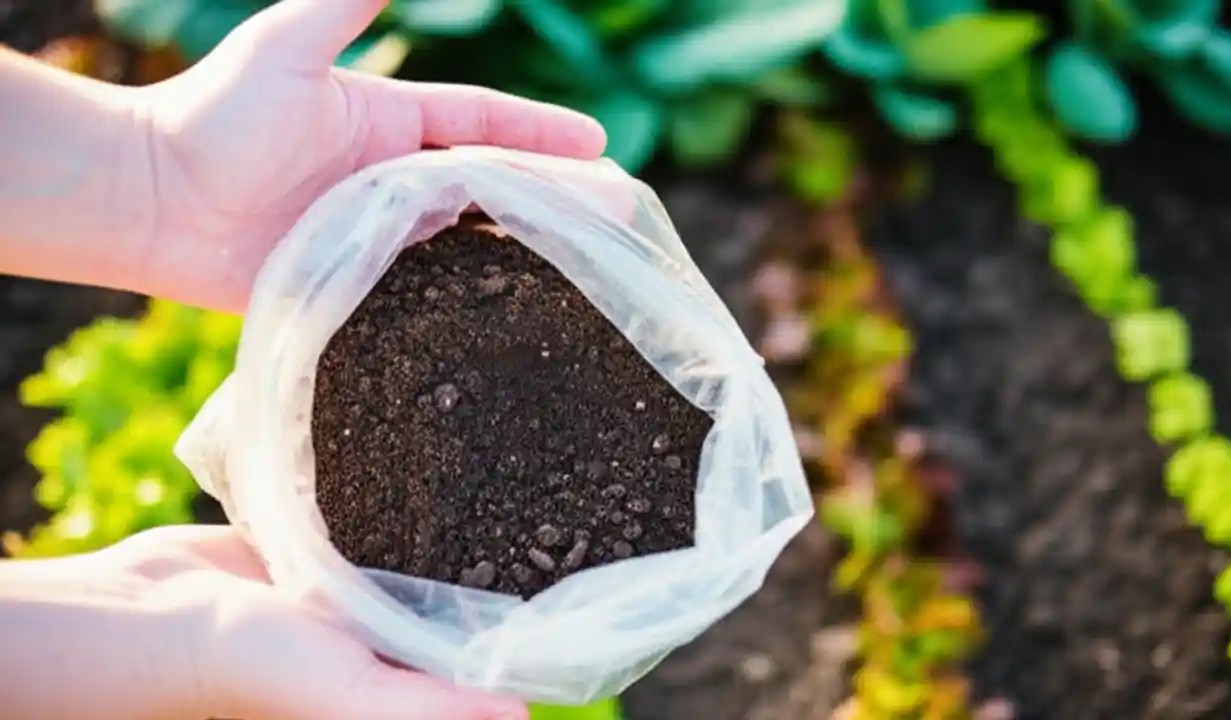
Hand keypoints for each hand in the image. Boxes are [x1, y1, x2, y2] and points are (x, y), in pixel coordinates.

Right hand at [0, 525, 525, 719]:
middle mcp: (383, 640)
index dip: (519, 636)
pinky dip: (402, 505)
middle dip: (498, 572)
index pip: (478, 662)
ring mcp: (354, 594)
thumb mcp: (352, 698)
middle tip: (552, 512)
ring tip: (508, 483)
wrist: (155, 610)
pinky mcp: (325, 552)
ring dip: (453, 533)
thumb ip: (430, 708)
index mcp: (398, 684)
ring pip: (423, 560)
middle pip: (458, 608)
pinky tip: (434, 474)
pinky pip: (377, 524)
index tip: (570, 587)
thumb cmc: (251, 670)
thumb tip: (520, 714)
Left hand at [132, 0, 605, 310]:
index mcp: (391, 123)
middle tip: (621, 214)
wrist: (150, 201)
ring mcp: (380, 236)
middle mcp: (395, 180)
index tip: (598, 146)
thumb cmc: (212, 117)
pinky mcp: (359, 286)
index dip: (543, 133)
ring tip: (590, 270)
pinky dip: (473, 298)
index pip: (486, 124)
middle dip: (559, 197)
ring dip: (528, 251)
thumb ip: (344, 3)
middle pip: (495, 187)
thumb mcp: (286, 47)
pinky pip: (429, 293)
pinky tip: (517, 314)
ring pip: (472, 241)